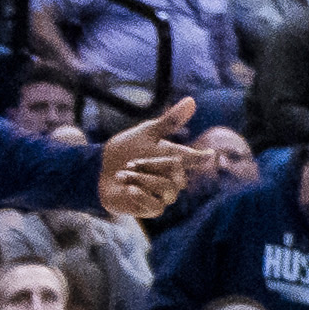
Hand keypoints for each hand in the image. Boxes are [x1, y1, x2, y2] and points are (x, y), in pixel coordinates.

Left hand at [91, 102, 204, 219]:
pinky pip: (156, 206)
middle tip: (131, 162)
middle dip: (152, 166)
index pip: (195, 159)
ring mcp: (164, 194)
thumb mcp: (146, 132)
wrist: (99, 170)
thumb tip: (192, 100)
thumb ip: (170, 121)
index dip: (202, 157)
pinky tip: (128, 188)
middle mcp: (173, 177)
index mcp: (175, 157)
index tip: (209, 155)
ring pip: (167, 190)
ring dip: (142, 179)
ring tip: (123, 174)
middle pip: (178, 174)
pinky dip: (140, 195)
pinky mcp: (152, 209)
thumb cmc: (125, 150)